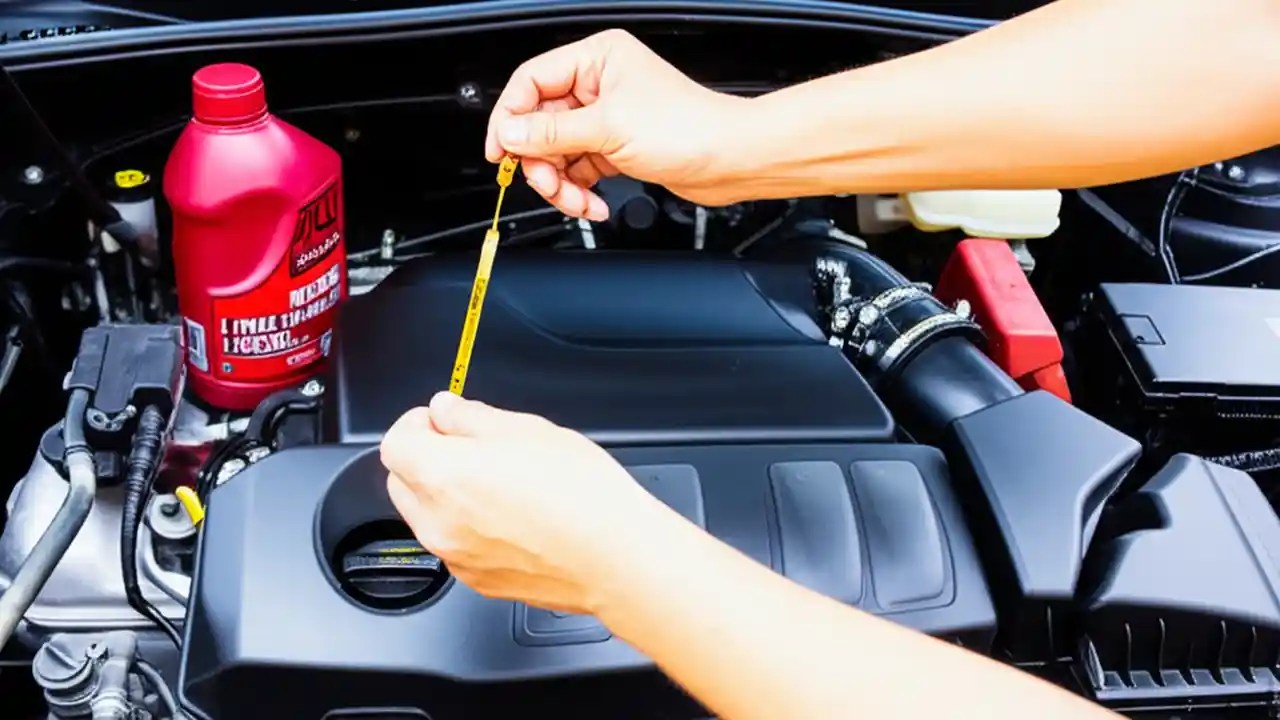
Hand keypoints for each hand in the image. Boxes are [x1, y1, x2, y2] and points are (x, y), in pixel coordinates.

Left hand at [379, 391, 674, 614]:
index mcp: (444, 475)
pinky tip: (511, 514)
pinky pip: (453, 543)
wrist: (615, 558)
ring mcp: (454, 555)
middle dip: (426, 457)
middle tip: (469, 446)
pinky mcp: (475, 580)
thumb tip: (446, 411)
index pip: (395, 442)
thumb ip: (473, 417)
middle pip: (402, 479)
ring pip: (426, 514)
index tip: (442, 420)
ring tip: (499, 482)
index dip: (417, 424)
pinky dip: (466, 526)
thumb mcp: (528, 430)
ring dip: (444, 493)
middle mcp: (438, 520)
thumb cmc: (583, 496)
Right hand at [485, 29, 748, 219]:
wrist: (730, 160)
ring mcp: (606, 117)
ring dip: (562, 184)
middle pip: (540, 123)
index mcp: (596, 58)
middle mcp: (598, 83)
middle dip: (541, 161)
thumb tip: (510, 135)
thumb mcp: (608, 128)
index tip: (501, 153)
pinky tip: (593, 204)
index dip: (510, 118)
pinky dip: (580, 191)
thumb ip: (551, 133)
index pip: (531, 82)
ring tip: (577, 201)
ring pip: (557, 152)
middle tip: (547, 184)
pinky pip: (579, 169)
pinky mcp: (615, 146)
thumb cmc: (689, 128)